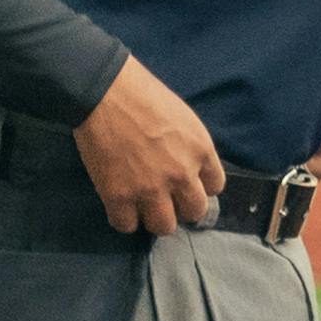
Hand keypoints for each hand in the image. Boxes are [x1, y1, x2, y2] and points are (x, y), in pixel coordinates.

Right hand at [79, 53, 227, 234]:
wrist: (105, 94)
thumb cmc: (143, 96)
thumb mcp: (184, 119)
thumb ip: (191, 148)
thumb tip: (189, 168)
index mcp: (201, 152)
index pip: (215, 187)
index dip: (200, 187)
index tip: (187, 185)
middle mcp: (182, 174)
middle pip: (194, 211)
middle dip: (181, 208)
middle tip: (166, 200)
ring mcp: (150, 188)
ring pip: (164, 226)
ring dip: (155, 219)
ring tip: (143, 208)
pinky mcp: (118, 195)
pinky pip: (126, 225)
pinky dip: (123, 220)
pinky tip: (120, 207)